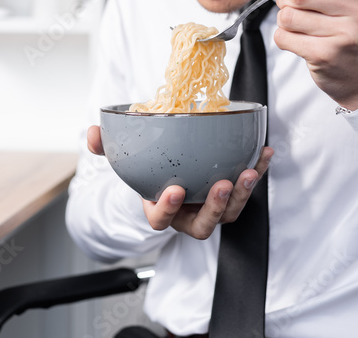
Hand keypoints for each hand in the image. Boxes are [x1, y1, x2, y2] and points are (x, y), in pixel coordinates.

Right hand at [87, 125, 273, 238]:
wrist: (167, 169)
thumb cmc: (147, 168)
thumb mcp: (124, 157)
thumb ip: (107, 146)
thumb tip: (92, 133)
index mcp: (161, 210)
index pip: (162, 220)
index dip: (168, 209)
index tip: (175, 190)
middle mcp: (188, 215)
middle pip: (204, 224)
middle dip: (215, 207)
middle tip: (221, 184)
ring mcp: (211, 207)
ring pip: (230, 212)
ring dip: (242, 194)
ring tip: (249, 171)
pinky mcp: (230, 194)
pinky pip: (247, 188)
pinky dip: (258, 170)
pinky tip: (264, 151)